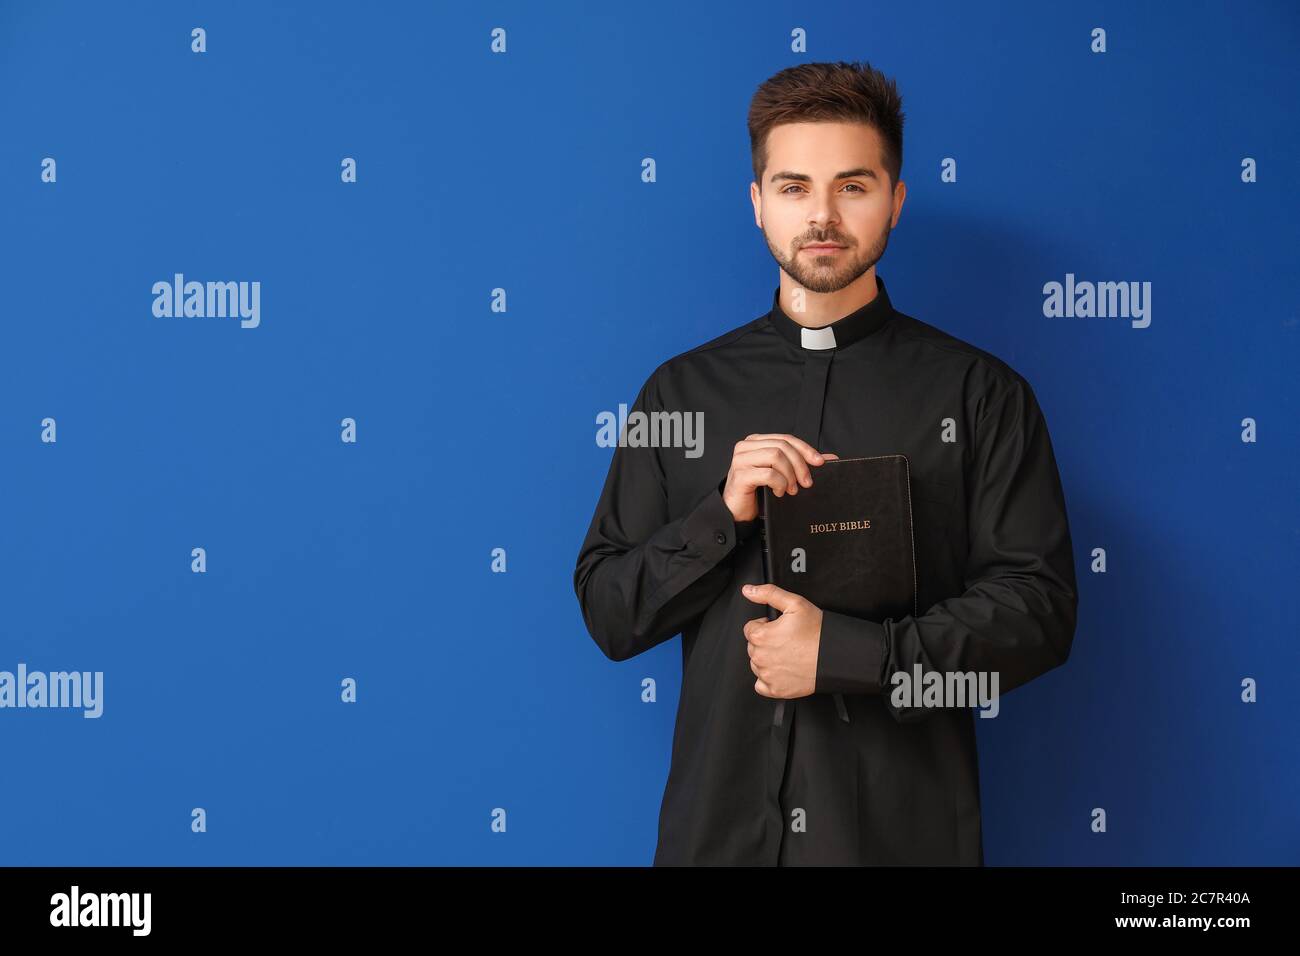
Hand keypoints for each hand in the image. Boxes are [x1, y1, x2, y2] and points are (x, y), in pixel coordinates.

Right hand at [721, 433, 837, 522]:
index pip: (785, 438)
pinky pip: (768, 474)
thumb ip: (800, 464)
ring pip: (776, 456)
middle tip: (807, 482)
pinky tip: (778, 492)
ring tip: (791, 489)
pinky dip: (779, 484)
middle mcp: (746, 447)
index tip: (820, 462)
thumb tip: (829, 458)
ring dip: (789, 475)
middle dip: (799, 464)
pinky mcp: (740, 475)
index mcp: (755, 442)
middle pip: (782, 446)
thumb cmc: (757, 491)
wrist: (736, 511)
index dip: (805, 449)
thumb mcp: (780, 474)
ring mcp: (741, 460)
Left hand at [740, 582, 822, 699]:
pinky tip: (783, 670)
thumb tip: (748, 590)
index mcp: (762, 636)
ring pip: (757, 664)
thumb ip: (768, 593)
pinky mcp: (776, 690)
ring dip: (767, 659)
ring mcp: (768, 675)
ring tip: (788, 654)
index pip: (750, 629)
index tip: (779, 628)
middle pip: (753, 646)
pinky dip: (768, 679)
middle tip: (786, 640)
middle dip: (766, 642)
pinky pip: (761, 685)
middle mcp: (761, 657)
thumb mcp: (795, 603)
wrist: (835, 656)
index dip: (765, 626)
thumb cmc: (818, 632)